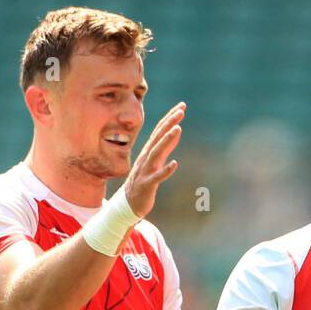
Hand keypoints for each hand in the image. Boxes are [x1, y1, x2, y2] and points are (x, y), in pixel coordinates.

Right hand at [124, 103, 185, 217]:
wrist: (129, 204)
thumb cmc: (144, 181)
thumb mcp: (157, 161)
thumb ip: (166, 147)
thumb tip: (176, 131)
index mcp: (149, 151)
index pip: (160, 130)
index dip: (170, 117)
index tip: (182, 105)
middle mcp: (147, 158)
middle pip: (159, 137)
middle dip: (170, 122)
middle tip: (181, 110)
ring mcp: (146, 171)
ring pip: (157, 153)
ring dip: (167, 141)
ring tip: (177, 129)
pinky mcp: (147, 185)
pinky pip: (157, 177)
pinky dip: (165, 170)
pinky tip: (174, 164)